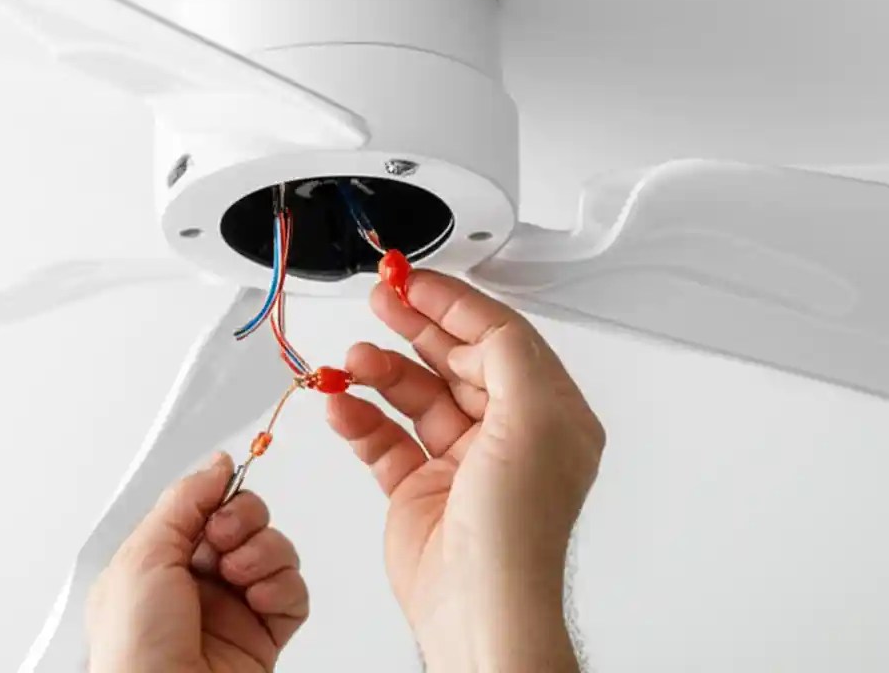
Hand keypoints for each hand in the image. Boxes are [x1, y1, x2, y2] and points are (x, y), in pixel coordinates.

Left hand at [86, 452, 308, 672]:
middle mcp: (196, 582)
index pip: (205, 506)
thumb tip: (218, 464)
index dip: (221, 496)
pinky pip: (294, 593)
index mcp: (158, 561)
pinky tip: (261, 598)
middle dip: (245, 521)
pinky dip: (285, 587)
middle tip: (225, 541)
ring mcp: (233, 609)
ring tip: (240, 576)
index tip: (221, 498)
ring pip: (275, 552)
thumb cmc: (135, 649)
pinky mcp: (264, 636)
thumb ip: (184, 501)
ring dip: (265, 553)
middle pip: (246, 522)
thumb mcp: (142, 556)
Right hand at [327, 271, 604, 671]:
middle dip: (414, 327)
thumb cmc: (515, 533)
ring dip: (379, 372)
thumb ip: (510, 356)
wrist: (475, 608)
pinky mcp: (418, 487)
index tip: (415, 281)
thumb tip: (480, 322)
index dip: (455, 304)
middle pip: (454, 358)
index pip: (499, 338)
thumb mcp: (532, 422)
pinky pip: (382, 437)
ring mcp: (459, 460)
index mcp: (547, 414)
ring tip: (351, 363)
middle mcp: (506, 433)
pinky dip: (358, 417)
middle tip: (380, 299)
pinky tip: (341, 404)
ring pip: (412, 394)